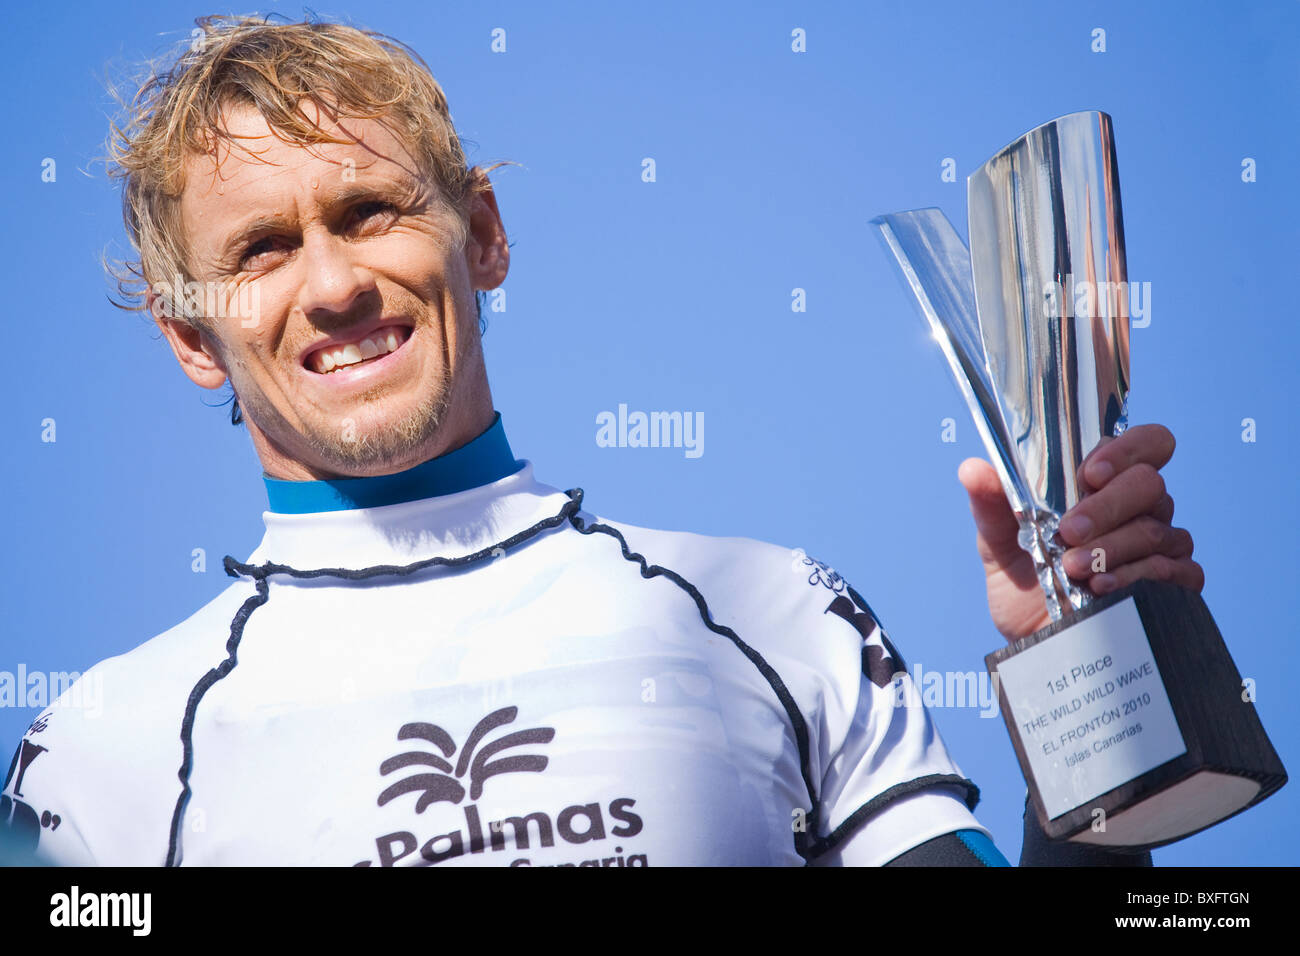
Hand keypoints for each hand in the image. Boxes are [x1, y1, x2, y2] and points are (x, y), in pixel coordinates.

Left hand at [957, 424, 1203, 641]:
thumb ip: (991, 504)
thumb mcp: (999, 543)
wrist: (1035, 642)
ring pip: (1155, 530)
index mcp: (1106, 486)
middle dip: (1107, 506)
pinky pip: (1173, 571)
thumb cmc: (1024, 584)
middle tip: (1068, 532)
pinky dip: (1135, 577)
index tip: (1090, 473)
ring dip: (1110, 547)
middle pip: (1150, 484)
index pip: (1144, 445)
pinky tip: (1103, 588)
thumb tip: (971, 468)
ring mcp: (1162, 546)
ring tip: (1072, 568)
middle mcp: (1141, 510)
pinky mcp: (1175, 586)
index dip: (1126, 450)